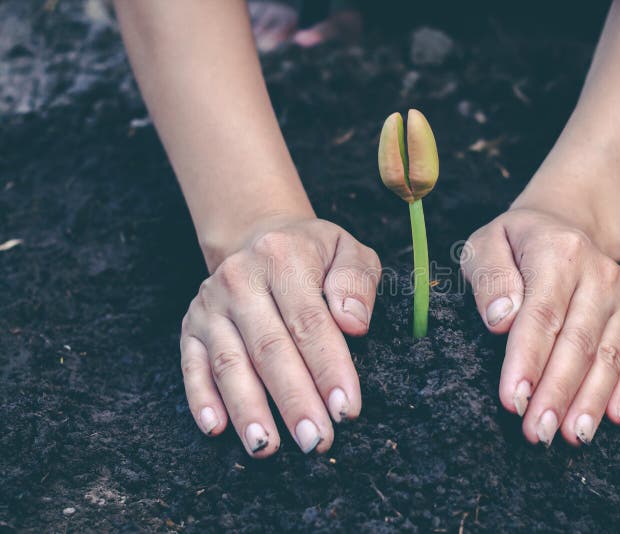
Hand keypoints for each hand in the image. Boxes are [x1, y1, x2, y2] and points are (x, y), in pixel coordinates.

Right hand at [180, 216, 380, 456]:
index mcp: (283, 257)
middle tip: (315, 440)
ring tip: (266, 447)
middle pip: (269, 349)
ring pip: (229, 363)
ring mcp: (210, 305)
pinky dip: (202, 400)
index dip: (328, 368)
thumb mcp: (348, 252)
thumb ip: (356, 282)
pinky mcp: (190, 327)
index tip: (346, 409)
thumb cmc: (313, 255)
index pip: (309, 321)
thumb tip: (354, 323)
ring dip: (248, 410)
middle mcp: (240, 279)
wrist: (260, 239)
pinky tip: (217, 430)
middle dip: (293, 400)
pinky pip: (192, 367)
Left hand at [461, 208, 619, 445]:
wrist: (566, 224)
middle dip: (557, 392)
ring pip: (607, 355)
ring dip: (589, 401)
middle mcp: (598, 274)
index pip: (542, 314)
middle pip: (578, 342)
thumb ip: (489, 277)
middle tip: (537, 433)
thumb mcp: (487, 243)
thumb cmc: (516, 242)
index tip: (513, 400)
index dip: (528, 361)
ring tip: (570, 437)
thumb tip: (500, 320)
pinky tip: (614, 419)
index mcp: (558, 253)